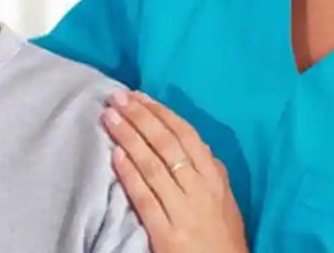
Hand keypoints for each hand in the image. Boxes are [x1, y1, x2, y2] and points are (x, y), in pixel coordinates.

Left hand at [103, 91, 246, 252]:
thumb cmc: (224, 237)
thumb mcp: (225, 199)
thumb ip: (211, 172)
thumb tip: (194, 144)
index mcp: (215, 176)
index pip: (185, 134)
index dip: (160, 112)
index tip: (138, 96)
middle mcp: (200, 187)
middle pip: (166, 143)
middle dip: (139, 116)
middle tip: (116, 97)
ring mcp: (183, 209)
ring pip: (152, 164)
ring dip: (128, 137)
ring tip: (109, 118)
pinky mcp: (167, 232)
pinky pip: (145, 197)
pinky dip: (130, 174)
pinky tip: (115, 156)